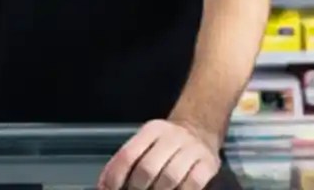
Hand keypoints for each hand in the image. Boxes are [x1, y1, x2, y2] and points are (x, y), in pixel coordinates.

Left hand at [98, 119, 220, 189]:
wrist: (199, 129)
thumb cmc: (166, 143)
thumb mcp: (145, 141)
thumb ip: (126, 161)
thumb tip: (105, 185)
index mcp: (152, 130)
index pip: (128, 155)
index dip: (115, 176)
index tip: (108, 189)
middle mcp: (172, 137)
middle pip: (148, 168)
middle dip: (136, 188)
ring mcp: (192, 149)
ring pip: (170, 178)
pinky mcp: (209, 164)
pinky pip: (192, 184)